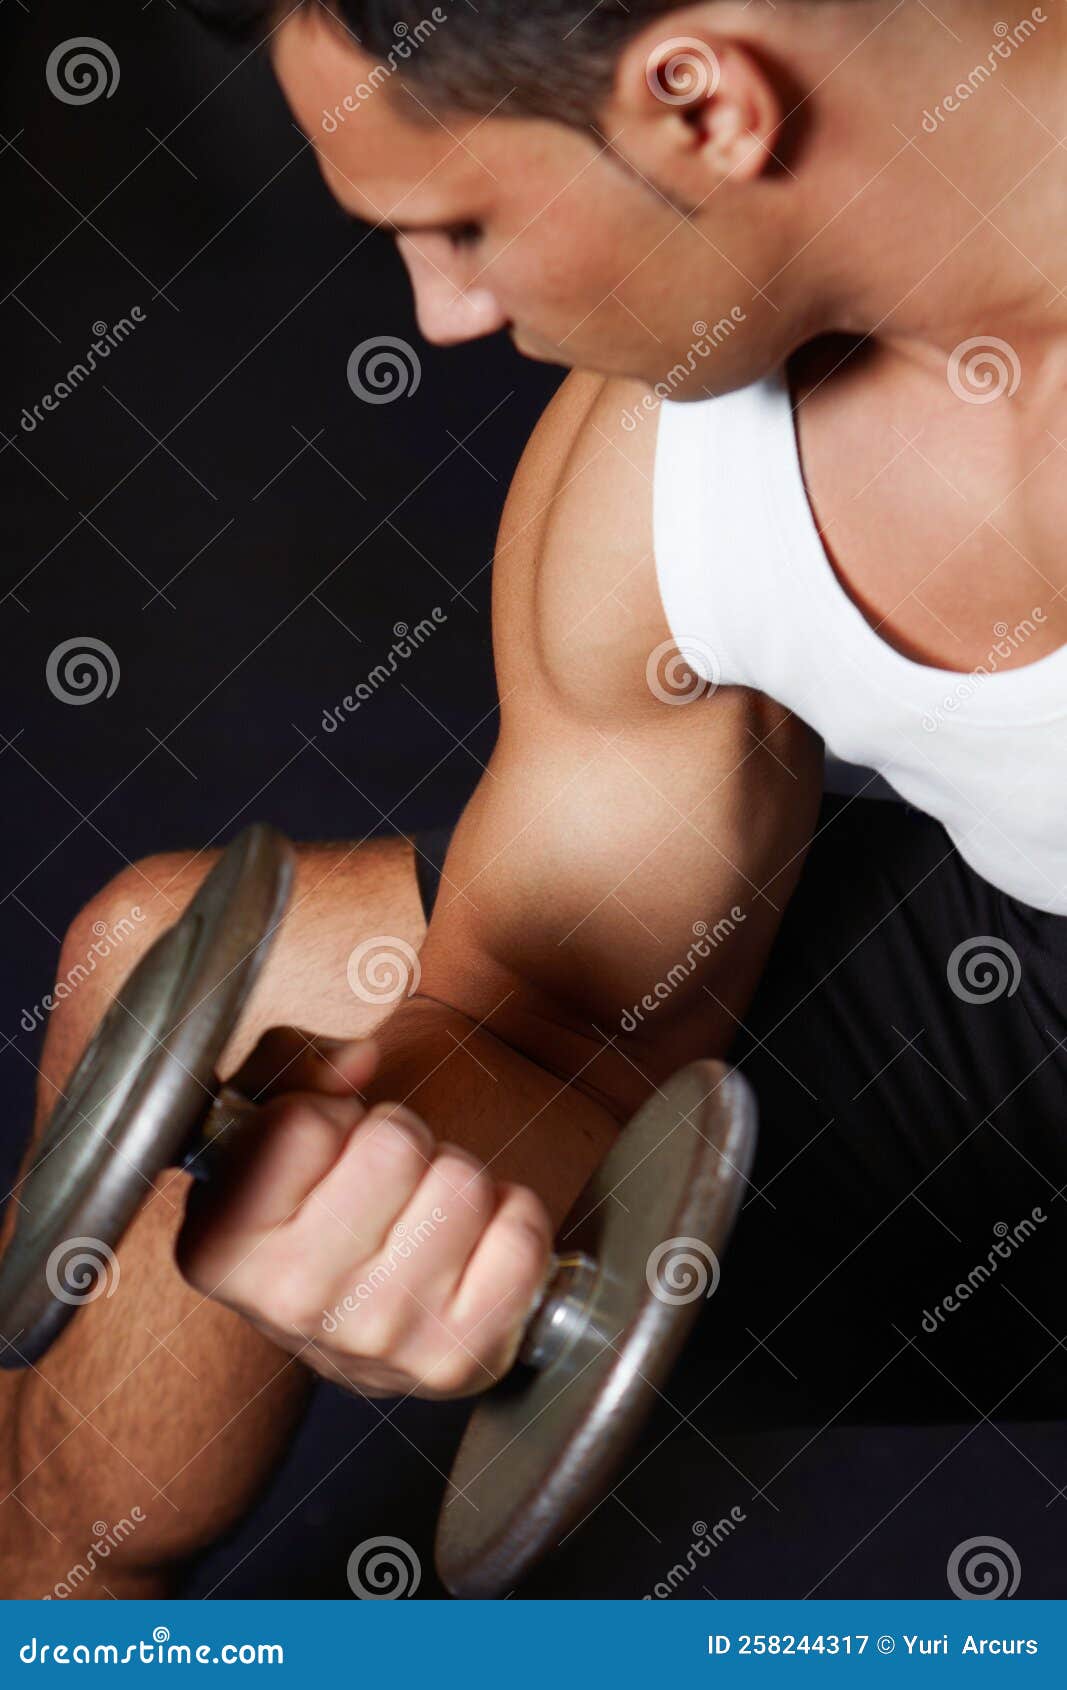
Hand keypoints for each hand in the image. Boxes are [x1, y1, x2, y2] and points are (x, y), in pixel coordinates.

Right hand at [176, 1029, 553, 1398]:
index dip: (331, 1115)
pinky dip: (510, 1219)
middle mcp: (292, 1303)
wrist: (366, 1318)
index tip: (329, 1149)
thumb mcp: (269, 1123)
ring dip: (454, 1180)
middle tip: (387, 1180)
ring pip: (461, 1185)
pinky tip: (473, 1244)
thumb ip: (291, 1061)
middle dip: (402, 1140)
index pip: (304, 1124)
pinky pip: (521, 1238)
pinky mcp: (458, 1358)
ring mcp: (378, 1337)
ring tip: (424, 1213)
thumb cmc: (319, 1204)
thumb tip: (360, 1061)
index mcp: (223, 1245)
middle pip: (394, 1147)